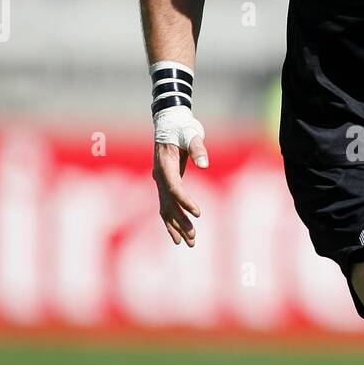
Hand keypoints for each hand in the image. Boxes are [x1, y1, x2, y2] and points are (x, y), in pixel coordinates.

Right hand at [152, 113, 208, 246]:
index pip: (174, 188)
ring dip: (177, 226)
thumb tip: (204, 163)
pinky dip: (172, 220)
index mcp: (165, 164)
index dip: (185, 202)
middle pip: (169, 204)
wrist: (168, 121)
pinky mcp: (165, 183)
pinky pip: (166, 206)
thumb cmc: (182, 126)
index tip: (198, 214)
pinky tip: (178, 234)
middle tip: (193, 240)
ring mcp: (160, 181)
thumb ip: (198, 148)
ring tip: (189, 243)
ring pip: (166, 209)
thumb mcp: (192, 133)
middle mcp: (159, 176)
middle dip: (181, 222)